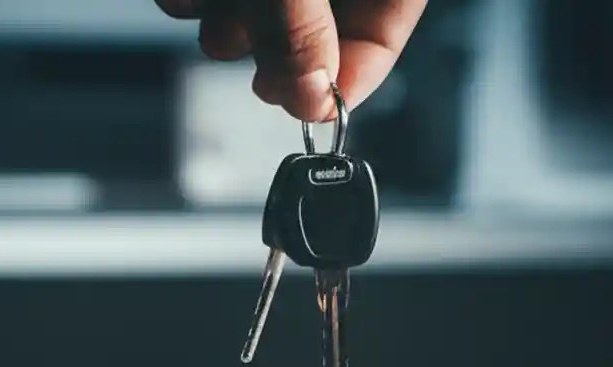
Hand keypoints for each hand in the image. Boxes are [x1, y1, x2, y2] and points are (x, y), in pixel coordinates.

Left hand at [156, 0, 428, 120]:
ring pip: (262, 6)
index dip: (363, 69)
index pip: (394, 12)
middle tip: (265, 83)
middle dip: (282, 54)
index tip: (324, 110)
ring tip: (218, 26)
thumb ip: (300, 24)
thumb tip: (310, 94)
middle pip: (325, 17)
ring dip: (230, 30)